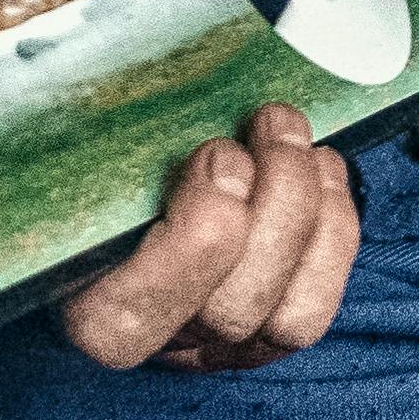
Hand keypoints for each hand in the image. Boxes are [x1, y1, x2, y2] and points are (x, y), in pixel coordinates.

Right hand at [58, 109, 359, 369]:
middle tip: (271, 122)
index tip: (217, 155)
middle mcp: (159, 345)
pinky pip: (322, 300)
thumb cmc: (97, 173)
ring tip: (295, 136)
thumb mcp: (82, 160)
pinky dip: (335, 229)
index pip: (133, 316)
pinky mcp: (273, 334)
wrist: (131, 199)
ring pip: (289, 317)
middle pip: (231, 312)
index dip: (195, 242)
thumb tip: (105, 71)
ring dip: (310, 213)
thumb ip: (99, 144)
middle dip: (274, 206)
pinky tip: (322, 167)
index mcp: (85, 312)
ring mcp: (224, 347)